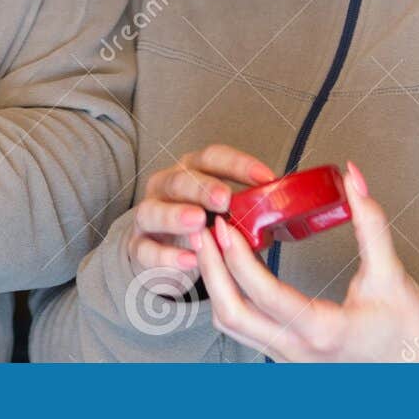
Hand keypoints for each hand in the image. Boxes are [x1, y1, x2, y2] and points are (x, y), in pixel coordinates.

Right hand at [129, 145, 275, 278]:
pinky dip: (167, 256)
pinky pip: (146, 249)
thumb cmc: (200, 227)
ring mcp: (149, 215)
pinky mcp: (138, 245)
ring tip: (199, 223)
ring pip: (153, 210)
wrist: (160, 252)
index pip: (212, 158)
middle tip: (225, 199)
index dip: (238, 165)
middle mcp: (166, 187)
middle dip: (202, 188)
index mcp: (192, 172)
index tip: (265, 178)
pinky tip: (190, 261)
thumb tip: (280, 222)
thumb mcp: (222, 215)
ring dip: (176, 215)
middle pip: (180, 180)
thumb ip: (245, 214)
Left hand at [196, 161, 418, 361]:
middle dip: (211, 270)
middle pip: (232, 315)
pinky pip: (244, 328)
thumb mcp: (393, 274)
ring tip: (208, 244)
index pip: (266, 295)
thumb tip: (353, 178)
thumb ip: (371, 224)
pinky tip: (229, 268)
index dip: (238, 258)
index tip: (226, 226)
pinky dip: (229, 296)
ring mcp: (289, 358)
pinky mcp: (286, 355)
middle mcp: (299, 350)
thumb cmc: (409, 330)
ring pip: (232, 326)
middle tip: (202, 230)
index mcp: (325, 331)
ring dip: (215, 284)